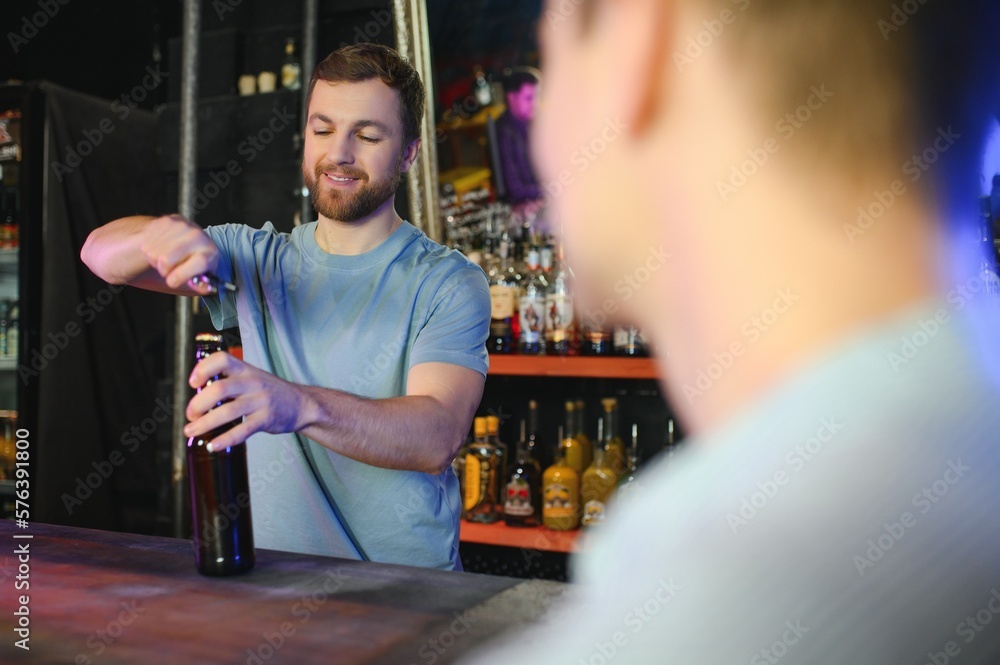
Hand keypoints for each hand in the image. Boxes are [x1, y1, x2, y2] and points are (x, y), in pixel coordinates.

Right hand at [139, 214, 220, 293]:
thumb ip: (201, 284)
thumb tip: (203, 287)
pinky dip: (150, 251)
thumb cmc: (194, 261)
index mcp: (210, 251)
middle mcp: (197, 235)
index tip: (172, 281)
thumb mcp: (200, 276)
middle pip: (166, 259)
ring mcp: (181, 225)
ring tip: (165, 259)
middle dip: (163, 270)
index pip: (199, 262)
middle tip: (168, 271)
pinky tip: (160, 249)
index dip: (181, 275)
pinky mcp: (165, 220)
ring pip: (154, 252)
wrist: (186, 237)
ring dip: (155, 261)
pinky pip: (147, 244)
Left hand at [183, 352, 309, 450]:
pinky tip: (214, 445)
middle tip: (190, 415)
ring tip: (192, 431)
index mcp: (245, 370)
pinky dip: (226, 439)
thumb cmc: (270, 392)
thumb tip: (197, 396)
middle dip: (199, 403)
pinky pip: (243, 430)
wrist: (301, 404)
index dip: (203, 368)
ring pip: (228, 411)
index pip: (222, 359)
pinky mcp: (266, 419)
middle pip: (220, 388)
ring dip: (205, 423)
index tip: (193, 382)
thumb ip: (228, 383)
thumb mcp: (252, 378)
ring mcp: (260, 401)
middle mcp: (252, 382)